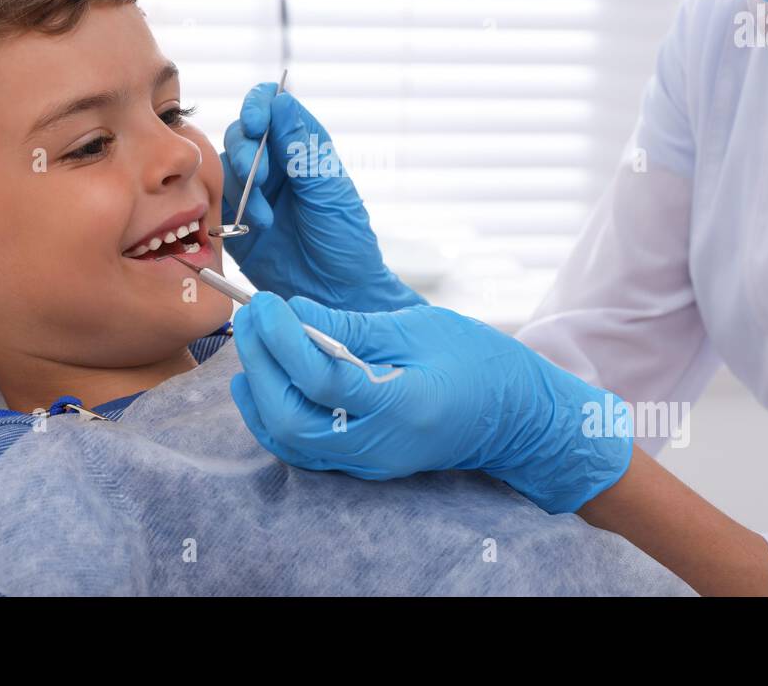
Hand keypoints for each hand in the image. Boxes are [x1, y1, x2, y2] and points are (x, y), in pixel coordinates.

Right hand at [220, 83, 424, 311]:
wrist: (336, 297)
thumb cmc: (346, 244)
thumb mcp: (329, 194)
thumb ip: (302, 150)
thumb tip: (282, 103)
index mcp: (304, 149)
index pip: (274, 108)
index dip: (259, 106)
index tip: (257, 123)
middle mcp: (277, 165)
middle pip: (243, 135)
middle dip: (246, 153)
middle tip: (262, 181)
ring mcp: (254, 192)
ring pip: (225, 167)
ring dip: (240, 187)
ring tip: (262, 220)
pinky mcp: (235, 221)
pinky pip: (213, 201)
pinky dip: (221, 209)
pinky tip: (241, 228)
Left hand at [227, 292, 633, 513]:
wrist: (516, 417)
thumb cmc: (477, 361)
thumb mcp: (418, 329)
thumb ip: (352, 327)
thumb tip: (293, 312)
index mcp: (404, 407)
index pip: (324, 380)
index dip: (285, 340)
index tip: (268, 303)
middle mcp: (380, 446)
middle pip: (294, 419)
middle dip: (262, 365)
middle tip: (251, 316)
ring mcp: (368, 462)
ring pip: (289, 441)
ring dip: (260, 391)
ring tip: (250, 341)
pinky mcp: (360, 464)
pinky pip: (301, 448)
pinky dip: (272, 415)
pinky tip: (259, 380)